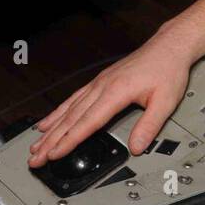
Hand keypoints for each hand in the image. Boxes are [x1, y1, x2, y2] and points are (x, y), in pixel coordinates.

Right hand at [28, 30, 193, 167]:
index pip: (87, 122)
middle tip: (35, 158)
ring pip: (69, 109)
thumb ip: (149, 126)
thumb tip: (137, 147)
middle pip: (71, 118)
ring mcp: (99, 83)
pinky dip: (58, 112)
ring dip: (51, 128)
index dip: (69, 141)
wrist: (169, 46)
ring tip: (36, 144)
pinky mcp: (101, 81)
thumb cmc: (167, 69)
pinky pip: (74, 99)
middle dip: (51, 140)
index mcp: (115, 91)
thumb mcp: (165, 101)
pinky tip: (50, 121)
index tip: (54, 155)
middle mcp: (102, 86)